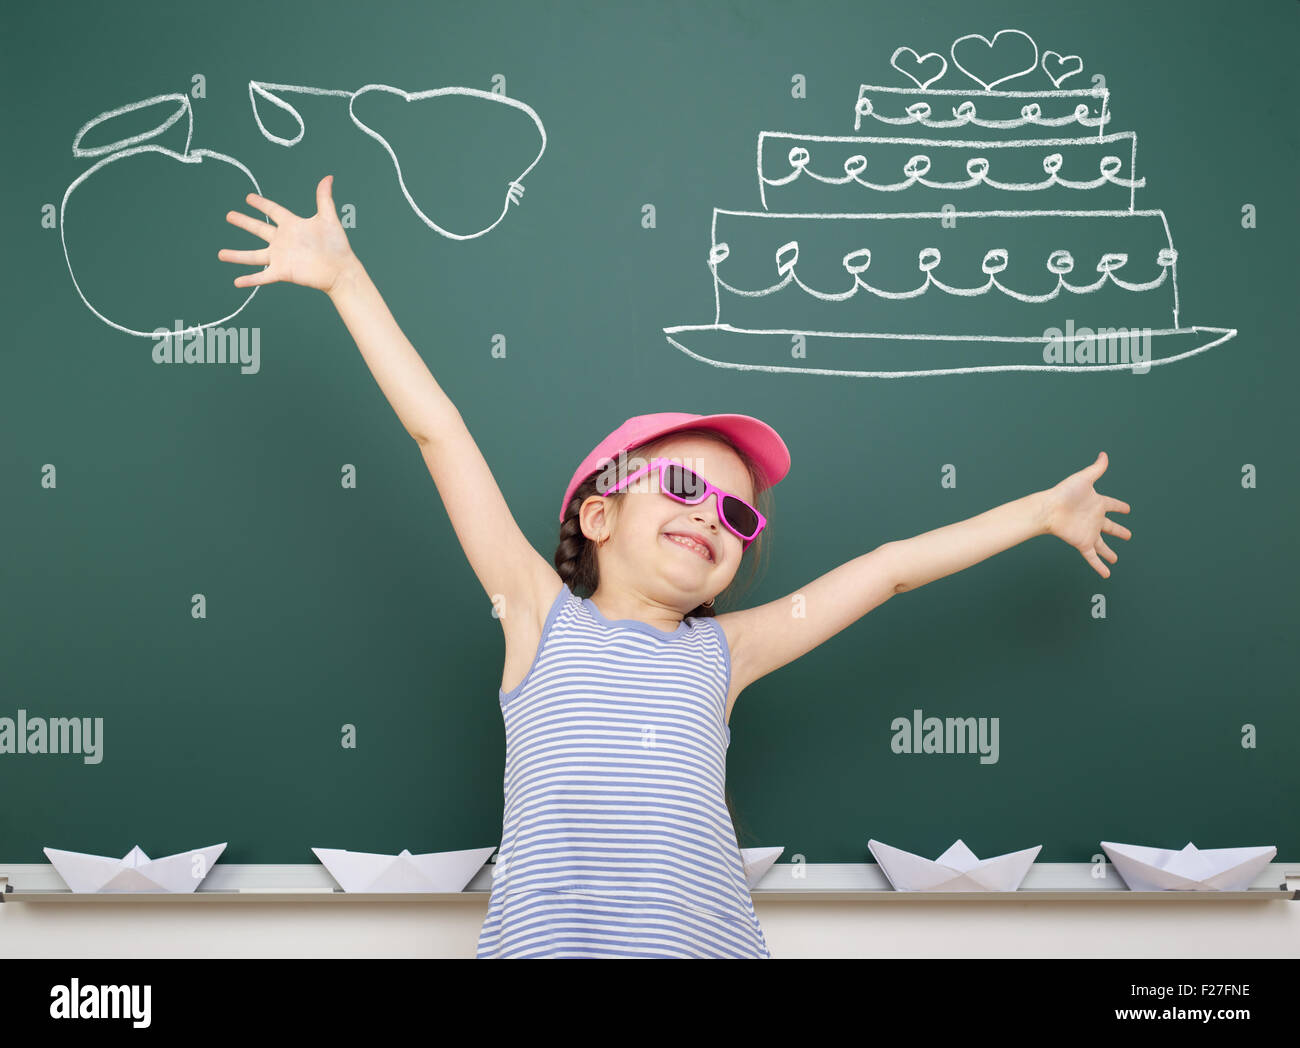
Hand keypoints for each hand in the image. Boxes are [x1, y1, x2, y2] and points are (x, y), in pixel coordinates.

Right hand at [218, 175, 356, 294]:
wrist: (340, 269)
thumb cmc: (337, 245)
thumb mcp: (329, 218)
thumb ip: (324, 198)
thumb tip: (328, 177)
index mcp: (292, 225)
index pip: (273, 211)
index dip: (261, 204)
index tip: (248, 198)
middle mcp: (283, 240)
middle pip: (258, 229)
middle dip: (243, 222)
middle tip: (229, 215)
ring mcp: (280, 257)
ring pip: (253, 255)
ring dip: (237, 256)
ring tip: (220, 254)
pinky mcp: (282, 271)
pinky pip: (262, 276)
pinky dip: (249, 279)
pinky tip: (236, 282)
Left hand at [1044, 452, 1131, 578]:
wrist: (1049, 509)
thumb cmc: (1064, 493)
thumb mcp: (1083, 478)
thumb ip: (1096, 469)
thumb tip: (1104, 454)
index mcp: (1096, 503)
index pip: (1112, 505)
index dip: (1120, 506)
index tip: (1127, 508)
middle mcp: (1094, 519)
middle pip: (1110, 527)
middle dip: (1119, 531)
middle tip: (1128, 535)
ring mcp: (1089, 533)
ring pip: (1102, 545)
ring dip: (1109, 553)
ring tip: (1115, 559)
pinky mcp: (1082, 543)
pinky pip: (1093, 557)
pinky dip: (1099, 566)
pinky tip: (1106, 574)